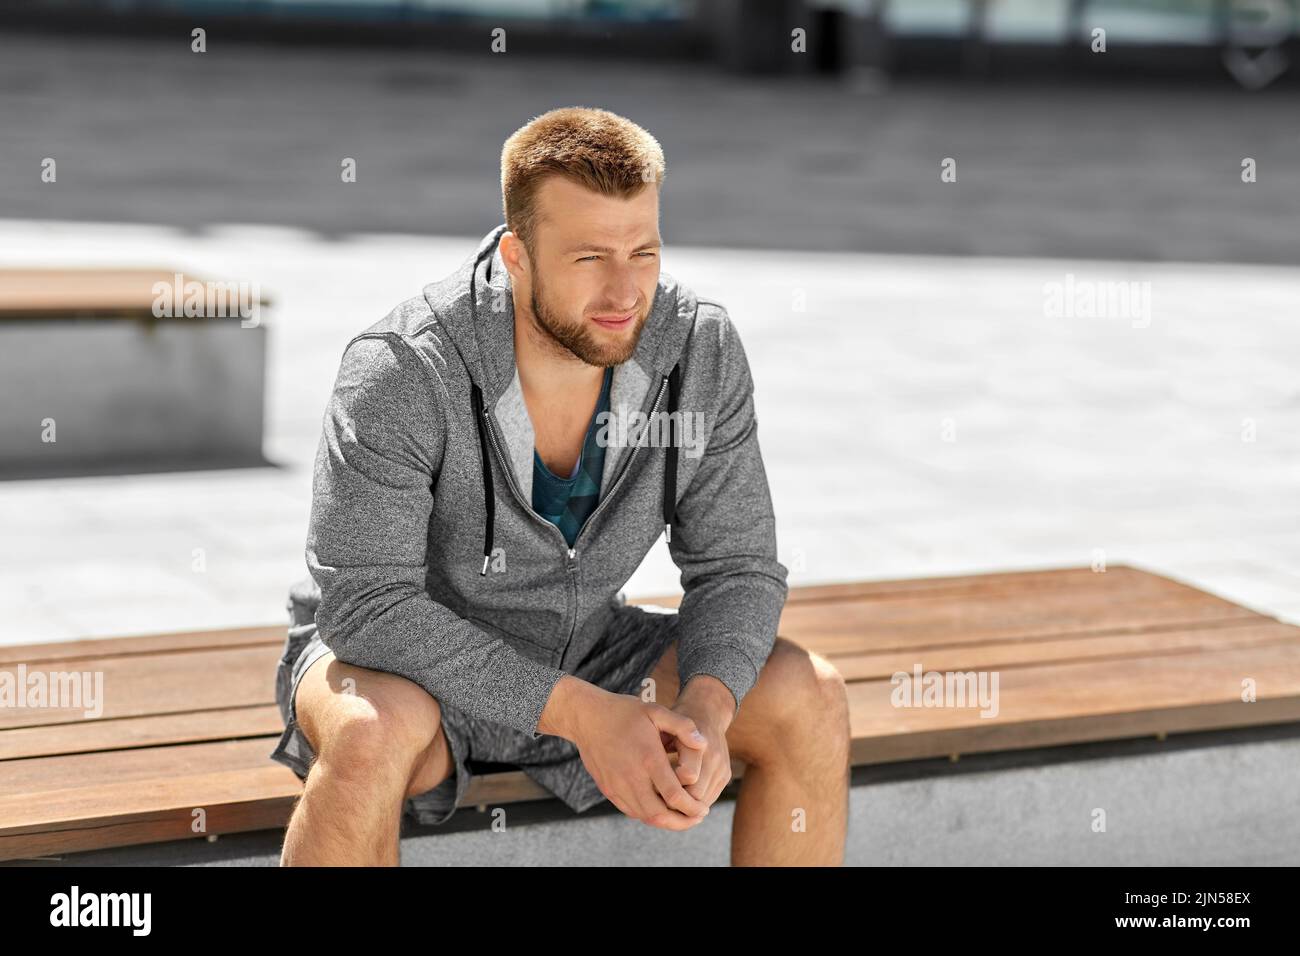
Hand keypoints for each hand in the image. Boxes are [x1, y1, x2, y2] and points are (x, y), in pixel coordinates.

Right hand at [572, 689, 711, 830]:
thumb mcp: (656, 711)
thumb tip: (703, 744)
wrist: (586, 718)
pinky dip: (648, 815)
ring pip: (645, 816)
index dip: (692, 808)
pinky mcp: (608, 789)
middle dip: (683, 822)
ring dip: (666, 822)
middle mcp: (631, 777)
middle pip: (660, 815)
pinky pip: (631, 811)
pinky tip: (661, 809)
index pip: (674, 796)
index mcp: (648, 759)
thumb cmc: (624, 712)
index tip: (704, 808)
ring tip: (683, 816)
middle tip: (698, 817)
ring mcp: (617, 786)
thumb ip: (683, 726)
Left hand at [664, 678, 734, 810]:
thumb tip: (652, 775)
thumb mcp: (664, 723)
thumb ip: (659, 745)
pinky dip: (693, 803)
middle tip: (656, 802)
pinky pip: (709, 799)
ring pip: (703, 802)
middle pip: (696, 795)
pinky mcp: (725, 775)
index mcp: (697, 744)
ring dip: (685, 806)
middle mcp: (714, 757)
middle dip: (676, 802)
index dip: (669, 786)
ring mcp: (722, 768)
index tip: (654, 787)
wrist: (707, 710)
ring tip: (665, 802)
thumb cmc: (678, 719)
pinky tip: (677, 797)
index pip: (687, 776)